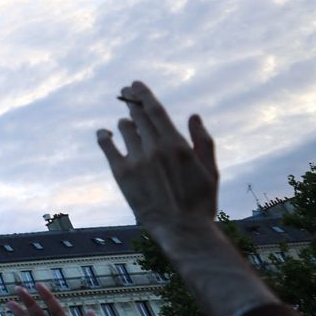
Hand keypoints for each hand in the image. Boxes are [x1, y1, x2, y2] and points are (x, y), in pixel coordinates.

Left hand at [95, 82, 216, 241]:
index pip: (154, 110)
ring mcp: (137, 160)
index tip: (135, 85)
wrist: (182, 230)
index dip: (143, 94)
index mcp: (176, 144)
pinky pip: (108, 147)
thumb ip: (202, 141)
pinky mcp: (122, 174)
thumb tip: (194, 117)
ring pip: (125, 129)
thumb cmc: (200, 202)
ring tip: (127, 124)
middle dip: (131, 101)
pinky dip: (104, 136)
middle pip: (138, 116)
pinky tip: (104, 133)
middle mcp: (155, 148)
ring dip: (125, 123)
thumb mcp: (210, 169)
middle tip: (125, 92)